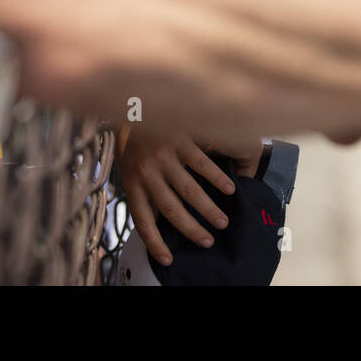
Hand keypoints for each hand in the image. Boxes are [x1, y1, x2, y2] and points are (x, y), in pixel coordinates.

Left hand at [119, 129, 260, 263]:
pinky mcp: (180, 140)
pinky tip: (230, 189)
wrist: (135, 101)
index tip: (168, 259)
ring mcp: (164, 156)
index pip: (143, 220)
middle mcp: (146, 172)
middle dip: (191, 229)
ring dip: (208, 208)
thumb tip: (161, 218)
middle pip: (171, 209)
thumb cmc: (134, 138)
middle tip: (207, 242)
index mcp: (132, 182)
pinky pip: (202, 164)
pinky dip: (217, 179)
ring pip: (189, 190)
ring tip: (222, 222)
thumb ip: (144, 189)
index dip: (155, 242)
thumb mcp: (130, 166)